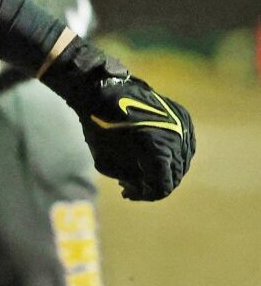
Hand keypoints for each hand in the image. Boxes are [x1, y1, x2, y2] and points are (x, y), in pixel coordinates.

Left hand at [49, 43, 193, 200]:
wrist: (103, 90)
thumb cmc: (99, 128)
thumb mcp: (107, 163)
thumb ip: (131, 179)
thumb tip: (146, 186)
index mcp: (158, 150)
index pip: (164, 186)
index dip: (146, 195)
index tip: (128, 193)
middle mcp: (176, 138)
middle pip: (174, 176)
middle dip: (153, 183)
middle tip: (130, 184)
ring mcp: (183, 126)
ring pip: (182, 162)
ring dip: (163, 170)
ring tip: (139, 170)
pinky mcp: (184, 116)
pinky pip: (185, 145)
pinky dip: (171, 154)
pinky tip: (151, 155)